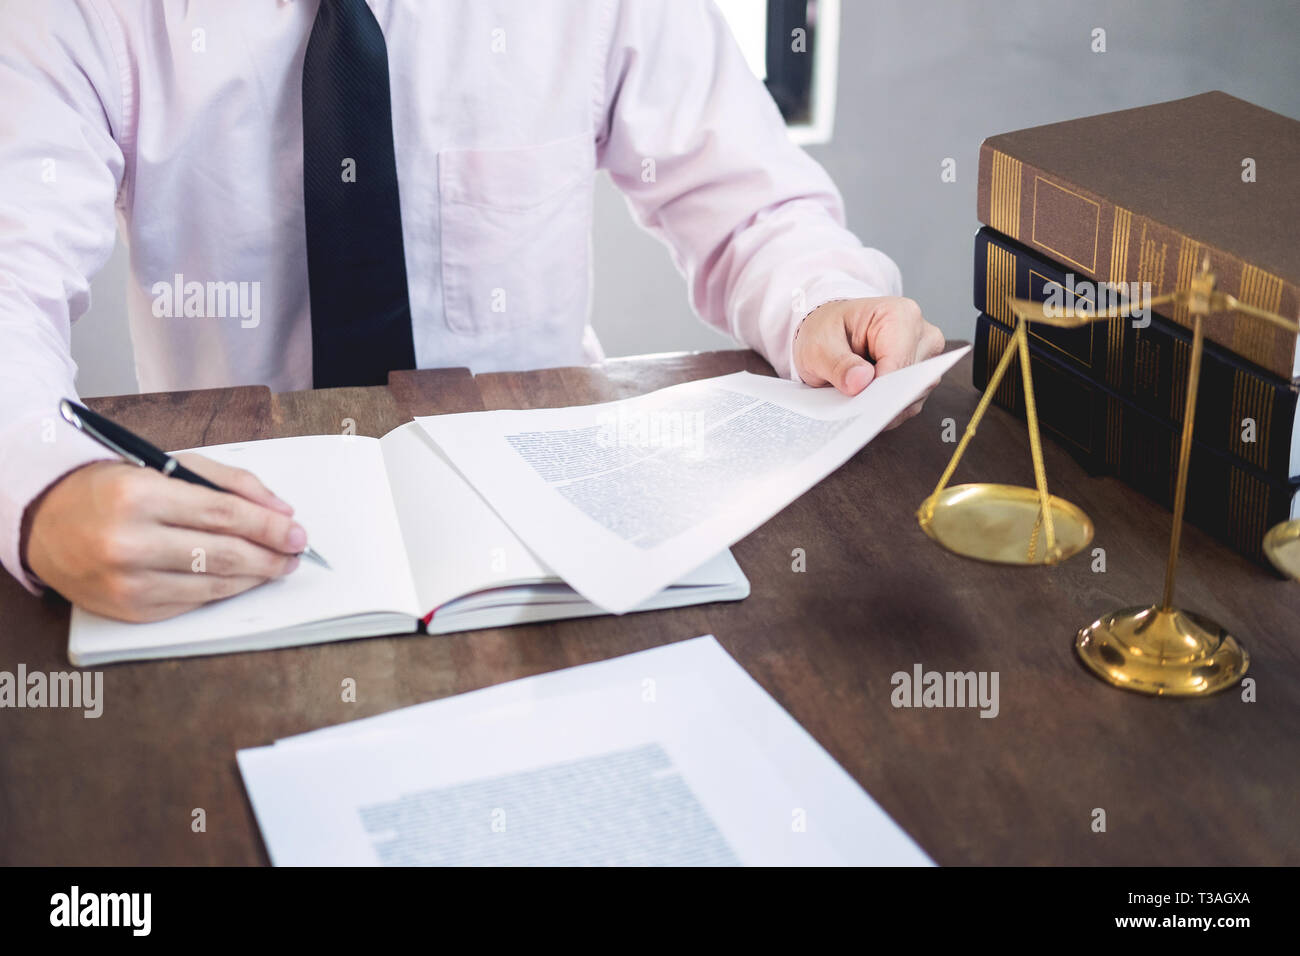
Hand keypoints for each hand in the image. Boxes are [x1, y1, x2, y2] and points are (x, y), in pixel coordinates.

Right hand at [23, 454, 303, 622]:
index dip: (268, 526)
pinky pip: (193, 603)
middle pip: (223, 554)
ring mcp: (128, 582)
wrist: (46, 522)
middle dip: (270, 555)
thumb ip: (229, 484)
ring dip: (254, 576)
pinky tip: (242, 580)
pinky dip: (225, 591)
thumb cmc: (114, 489)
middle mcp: (129, 542)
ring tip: (276, 565)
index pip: (223, 514)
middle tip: (295, 553)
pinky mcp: (130, 609)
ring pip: (213, 584)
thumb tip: (281, 512)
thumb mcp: (168, 466)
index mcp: (139, 495)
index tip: (297, 532)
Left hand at [792, 296, 945, 427]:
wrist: (831, 332)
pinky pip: (908, 404)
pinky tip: (864, 401)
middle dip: (879, 400)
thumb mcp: (819, 346)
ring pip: (911, 398)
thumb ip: (838, 365)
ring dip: (881, 406)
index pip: (900, 364)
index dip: (879, 390)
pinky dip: (884, 408)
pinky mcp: (921, 378)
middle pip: (911, 383)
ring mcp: (926, 358)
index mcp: (901, 316)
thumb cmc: (829, 330)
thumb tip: (859, 383)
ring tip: (853, 397)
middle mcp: (922, 335)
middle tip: (849, 404)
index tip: (859, 404)